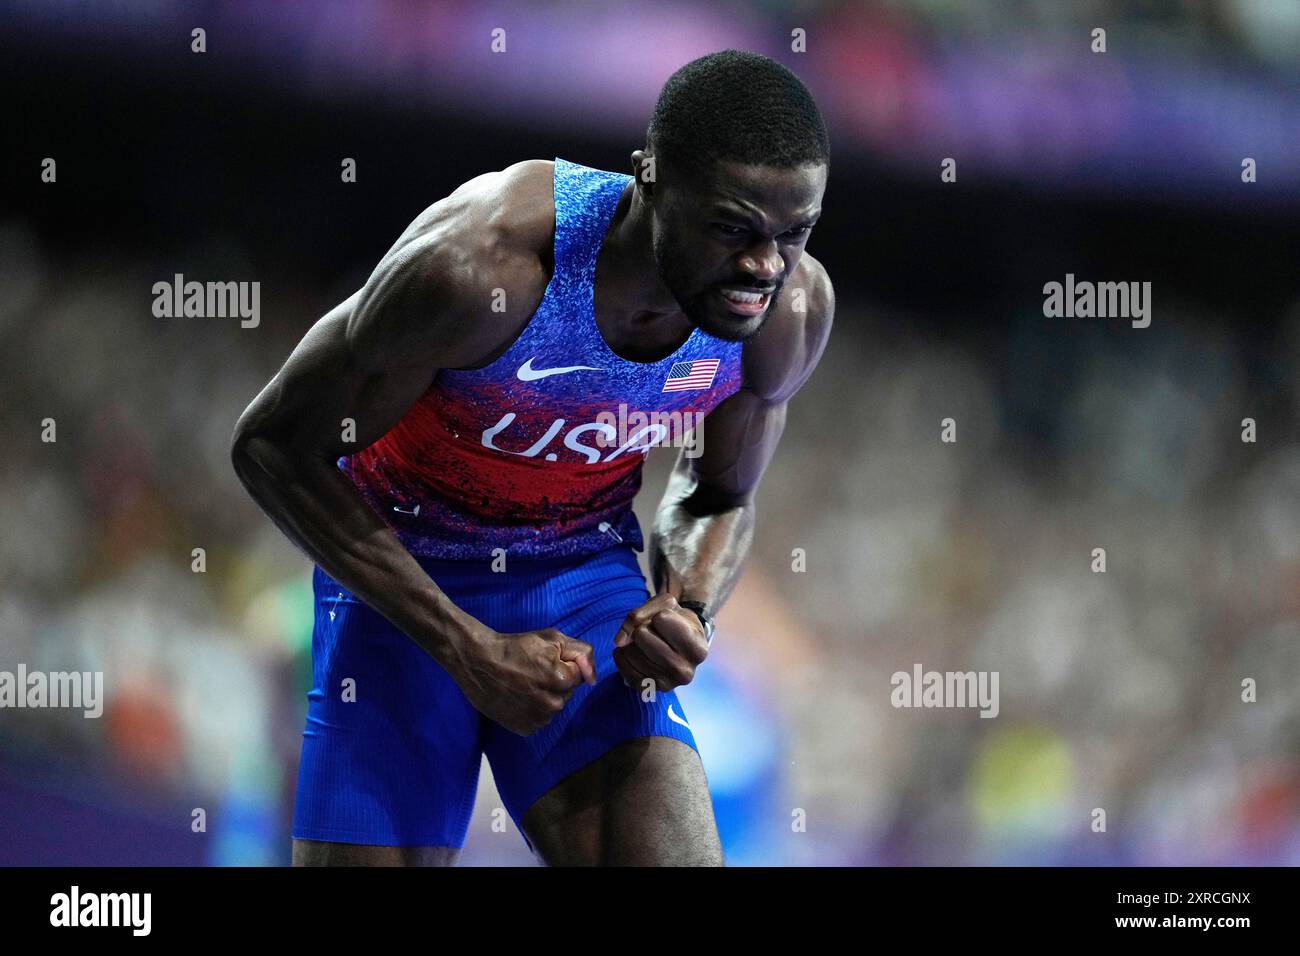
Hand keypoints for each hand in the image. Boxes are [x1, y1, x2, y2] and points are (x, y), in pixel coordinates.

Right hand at [455, 626, 595, 735]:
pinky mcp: (524, 729)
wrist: (478, 661)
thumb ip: (581, 653)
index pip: (578, 677)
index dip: (562, 665)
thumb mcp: (552, 638)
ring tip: (524, 684)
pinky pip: (539, 720)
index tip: (543, 661)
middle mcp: (552, 704)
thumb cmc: (514, 647)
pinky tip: (519, 697)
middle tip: (532, 671)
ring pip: (553, 707)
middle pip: (566, 694)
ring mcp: (537, 719)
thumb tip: (593, 678)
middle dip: (555, 682)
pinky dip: (532, 710)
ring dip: (545, 697)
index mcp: (562, 680)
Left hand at [612, 593, 708, 694]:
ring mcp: (667, 685)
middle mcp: (685, 672)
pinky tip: (634, 653)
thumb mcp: (667, 605)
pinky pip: (622, 668)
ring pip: (629, 650)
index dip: (659, 615)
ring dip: (631, 642)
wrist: (680, 644)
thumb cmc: (676, 621)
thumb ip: (640, 613)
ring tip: (646, 643)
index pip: (661, 619)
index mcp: (697, 649)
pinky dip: (622, 656)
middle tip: (654, 633)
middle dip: (642, 627)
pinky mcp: (648, 690)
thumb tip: (619, 641)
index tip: (668, 622)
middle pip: (641, 635)